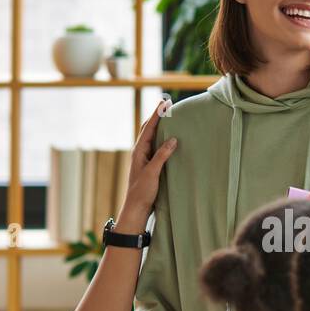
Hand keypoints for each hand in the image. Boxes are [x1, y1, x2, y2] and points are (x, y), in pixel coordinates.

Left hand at [119, 99, 177, 220]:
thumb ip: (162, 155)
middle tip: (167, 105)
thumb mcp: (153, 172)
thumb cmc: (142, 191)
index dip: (157, 114)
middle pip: (148, 129)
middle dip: (157, 116)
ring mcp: (144, 158)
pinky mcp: (149, 165)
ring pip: (151, 137)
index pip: (148, 128)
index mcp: (138, 151)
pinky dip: (162, 138)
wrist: (136, 208)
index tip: (164, 102)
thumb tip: (173, 139)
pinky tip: (169, 139)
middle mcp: (140, 152)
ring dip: (159, 126)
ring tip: (168, 117)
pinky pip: (155, 146)